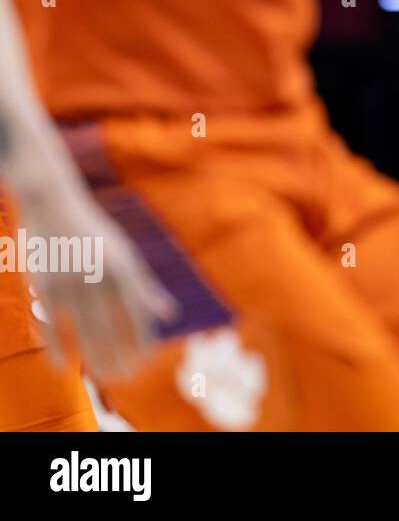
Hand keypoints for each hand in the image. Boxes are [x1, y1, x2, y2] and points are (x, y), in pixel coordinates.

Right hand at [8, 133, 176, 381]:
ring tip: (105, 377)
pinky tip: (66, 367)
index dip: (143, 340)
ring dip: (95, 358)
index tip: (147, 362)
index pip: (138, 314)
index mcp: (124, 269)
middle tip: (126, 378)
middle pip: (112, 328)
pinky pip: (52, 325)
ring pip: (84, 331)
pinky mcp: (45, 286)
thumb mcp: (126, 256)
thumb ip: (145, 288)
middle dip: (120, 356)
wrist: (55, 204)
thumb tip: (168, 315)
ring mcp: (71, 282)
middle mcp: (100, 277)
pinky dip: (59, 348)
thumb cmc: (96, 235)